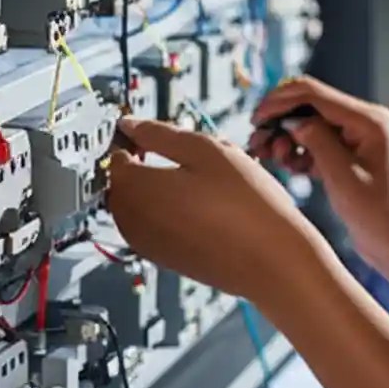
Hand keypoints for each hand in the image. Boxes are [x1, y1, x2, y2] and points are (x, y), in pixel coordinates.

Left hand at [107, 119, 324, 304]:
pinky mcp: (166, 259)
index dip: (137, 138)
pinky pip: (160, 224)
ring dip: (167, 188)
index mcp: (133, 189)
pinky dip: (177, 211)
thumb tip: (130, 126)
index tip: (161, 133)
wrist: (272, 261)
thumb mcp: (206, 150)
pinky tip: (212, 209)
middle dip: (154, 164)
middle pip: (128, 180)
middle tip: (198, 158)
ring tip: (211, 184)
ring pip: (146, 202)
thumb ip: (160, 134)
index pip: (116, 153)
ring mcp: (147, 244)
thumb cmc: (245, 204)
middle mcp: (130, 220)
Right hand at [249, 77, 388, 271]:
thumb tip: (292, 121)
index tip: (256, 117)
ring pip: (315, 127)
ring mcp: (362, 140)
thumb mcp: (342, 176)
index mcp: (371, 121)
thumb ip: (316, 141)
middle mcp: (368, 124)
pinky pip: (322, 145)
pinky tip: (291, 166)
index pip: (316, 95)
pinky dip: (303, 153)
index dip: (281, 101)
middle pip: (313, 108)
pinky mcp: (355, 158)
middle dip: (282, 122)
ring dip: (290, 139)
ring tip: (272, 156)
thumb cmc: (380, 214)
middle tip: (258, 142)